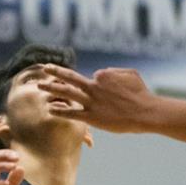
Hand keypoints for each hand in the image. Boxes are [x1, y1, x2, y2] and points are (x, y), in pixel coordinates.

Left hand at [39, 65, 155, 133]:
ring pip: (67, 93)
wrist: (145, 112)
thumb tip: (101, 73)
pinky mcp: (92, 117)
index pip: (91, 77)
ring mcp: (92, 102)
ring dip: (51, 88)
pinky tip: (50, 109)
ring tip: (40, 85)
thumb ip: (115, 71)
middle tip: (44, 67)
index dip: (96, 84)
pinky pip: (72, 112)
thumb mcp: (131, 74)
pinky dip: (60, 110)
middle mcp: (94, 86)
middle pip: (70, 77)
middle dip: (55, 71)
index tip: (104, 93)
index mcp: (103, 76)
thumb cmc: (141, 93)